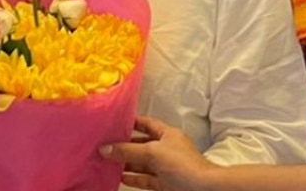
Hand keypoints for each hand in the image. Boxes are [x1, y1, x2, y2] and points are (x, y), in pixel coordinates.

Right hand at [101, 118, 215, 190]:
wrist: (202, 189)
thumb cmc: (181, 164)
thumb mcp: (152, 152)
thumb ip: (128, 150)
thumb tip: (104, 149)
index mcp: (167, 134)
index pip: (146, 124)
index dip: (131, 122)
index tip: (113, 122)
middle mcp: (166, 148)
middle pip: (141, 144)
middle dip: (124, 145)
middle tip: (103, 145)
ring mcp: (165, 167)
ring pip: (141, 163)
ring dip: (125, 163)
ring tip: (105, 162)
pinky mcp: (164, 183)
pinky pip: (145, 179)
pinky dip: (132, 178)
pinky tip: (118, 177)